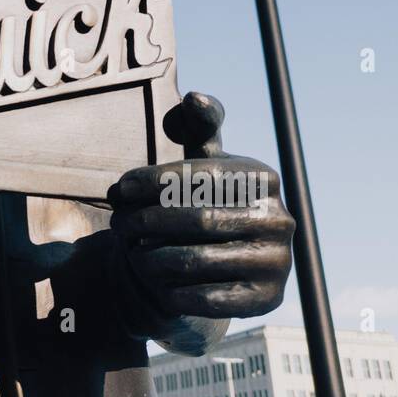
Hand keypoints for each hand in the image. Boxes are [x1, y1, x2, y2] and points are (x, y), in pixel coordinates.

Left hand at [109, 92, 293, 319]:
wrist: (232, 262)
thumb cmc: (208, 198)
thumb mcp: (206, 162)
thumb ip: (200, 127)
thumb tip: (194, 97)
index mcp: (264, 177)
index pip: (199, 176)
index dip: (152, 181)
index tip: (118, 189)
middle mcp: (280, 218)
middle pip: (197, 219)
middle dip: (147, 220)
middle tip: (117, 224)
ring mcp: (279, 261)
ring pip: (197, 259)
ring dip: (152, 257)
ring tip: (129, 251)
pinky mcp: (268, 299)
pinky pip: (208, 298)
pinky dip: (172, 290)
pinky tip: (153, 281)